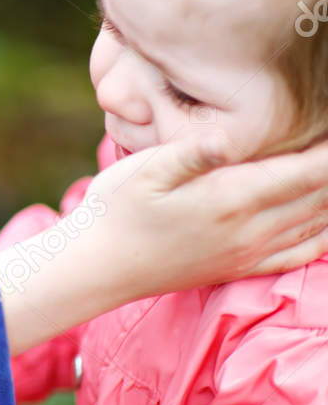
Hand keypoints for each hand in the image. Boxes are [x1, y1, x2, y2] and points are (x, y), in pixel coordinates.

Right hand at [88, 130, 327, 289]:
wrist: (100, 266)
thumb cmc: (115, 209)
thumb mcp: (142, 171)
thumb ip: (189, 152)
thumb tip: (225, 137)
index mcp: (230, 198)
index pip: (307, 171)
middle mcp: (249, 228)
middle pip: (320, 196)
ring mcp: (248, 252)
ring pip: (316, 223)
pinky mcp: (240, 267)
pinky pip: (301, 253)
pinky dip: (325, 234)